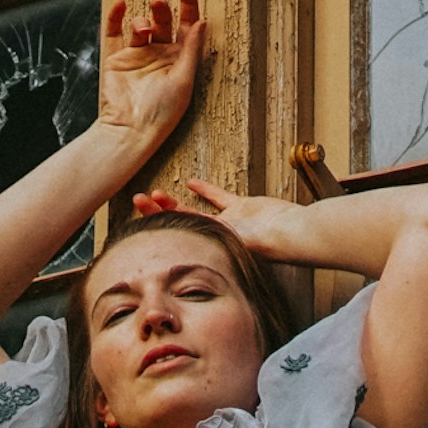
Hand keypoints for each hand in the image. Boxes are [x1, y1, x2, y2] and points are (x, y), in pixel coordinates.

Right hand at [95, 0, 207, 145]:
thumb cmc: (162, 112)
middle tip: (159, 5)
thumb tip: (202, 22)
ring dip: (142, 21)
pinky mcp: (116, 59)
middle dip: (162, 11)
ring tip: (142, 28)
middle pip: (163, 22)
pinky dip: (116, 17)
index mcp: (180, 59)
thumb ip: (191, 49)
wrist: (130, 130)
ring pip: (140, 26)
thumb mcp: (184, 79)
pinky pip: (114, 32)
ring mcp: (137, 56)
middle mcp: (159, 54)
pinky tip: (122, 5)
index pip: (187, 24)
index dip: (188, 2)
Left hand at [132, 173, 310, 259]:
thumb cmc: (261, 241)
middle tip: (138, 200)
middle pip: (179, 223)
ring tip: (156, 194)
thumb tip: (173, 243)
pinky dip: (205, 190)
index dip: (154, 219)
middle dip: (157, 212)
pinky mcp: (243, 208)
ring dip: (175, 204)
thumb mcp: (227, 239)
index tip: (139, 208)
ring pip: (194, 212)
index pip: (174, 232)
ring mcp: (228, 221)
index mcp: (208, 244)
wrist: (289, 231)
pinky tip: (191, 183)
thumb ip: (205, 236)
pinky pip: (220, 199)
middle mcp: (214, 235)